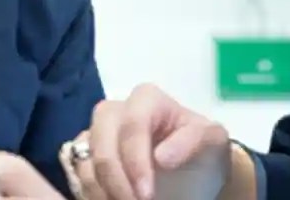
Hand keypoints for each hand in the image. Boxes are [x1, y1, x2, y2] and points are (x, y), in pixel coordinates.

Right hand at [72, 84, 231, 199]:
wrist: (195, 172)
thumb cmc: (203, 152)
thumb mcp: (212, 141)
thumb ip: (192, 140)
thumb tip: (162, 157)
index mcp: (146, 100)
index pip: (132, 125)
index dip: (135, 160)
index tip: (147, 194)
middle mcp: (115, 111)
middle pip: (101, 140)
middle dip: (114, 179)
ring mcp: (97, 134)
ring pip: (85, 159)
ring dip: (100, 190)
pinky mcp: (87, 157)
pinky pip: (78, 173)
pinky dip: (91, 192)